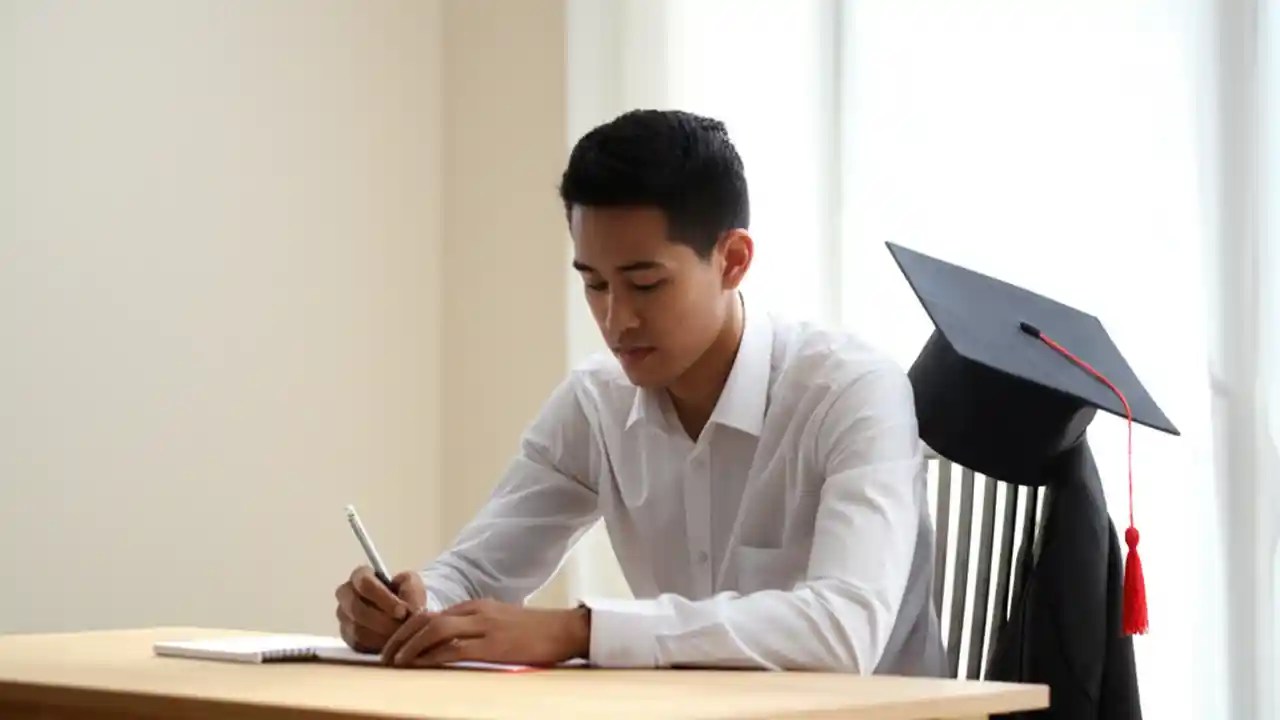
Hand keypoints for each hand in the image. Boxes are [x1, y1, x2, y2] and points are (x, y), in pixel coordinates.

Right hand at [334, 566, 427, 652]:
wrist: (403, 614)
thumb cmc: (406, 594)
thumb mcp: (412, 585)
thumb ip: (410, 592)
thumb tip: (408, 610)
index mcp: (360, 576)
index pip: (364, 583)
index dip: (383, 598)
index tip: (402, 611)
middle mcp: (346, 595)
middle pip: (357, 609)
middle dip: (383, 621)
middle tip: (402, 628)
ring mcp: (344, 617)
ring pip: (357, 629)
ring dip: (381, 635)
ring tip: (399, 636)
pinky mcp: (347, 637)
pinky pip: (358, 644)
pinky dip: (376, 646)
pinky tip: (391, 644)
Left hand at [381, 599, 589, 667]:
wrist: (564, 630)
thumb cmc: (535, 632)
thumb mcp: (501, 624)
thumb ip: (476, 629)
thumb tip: (450, 645)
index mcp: (476, 607)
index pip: (431, 615)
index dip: (407, 630)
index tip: (393, 647)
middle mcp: (476, 612)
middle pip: (426, 619)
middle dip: (400, 638)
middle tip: (385, 657)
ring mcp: (484, 627)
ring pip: (435, 631)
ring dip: (410, 647)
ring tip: (395, 663)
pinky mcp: (493, 644)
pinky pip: (455, 648)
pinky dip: (432, 656)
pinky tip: (420, 665)